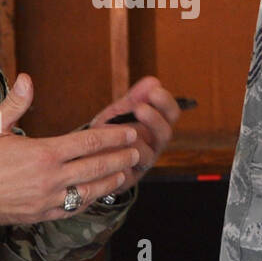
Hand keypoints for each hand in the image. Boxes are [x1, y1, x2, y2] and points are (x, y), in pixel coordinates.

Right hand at [0, 73, 139, 225]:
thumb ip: (15, 103)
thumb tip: (27, 78)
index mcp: (43, 153)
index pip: (87, 141)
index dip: (112, 136)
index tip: (127, 131)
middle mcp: (50, 178)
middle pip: (96, 167)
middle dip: (120, 158)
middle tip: (137, 150)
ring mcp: (47, 199)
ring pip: (89, 191)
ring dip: (110, 181)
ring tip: (125, 172)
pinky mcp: (41, 215)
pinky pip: (73, 208)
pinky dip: (89, 200)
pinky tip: (97, 194)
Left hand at [87, 76, 181, 193]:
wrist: (90, 157)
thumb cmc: (111, 131)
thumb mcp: (120, 111)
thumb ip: (135, 97)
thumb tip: (153, 81)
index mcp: (156, 126)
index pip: (171, 113)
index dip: (166, 102)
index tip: (154, 91)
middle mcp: (154, 145)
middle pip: (165, 134)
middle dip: (154, 119)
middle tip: (140, 108)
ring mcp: (143, 163)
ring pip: (147, 153)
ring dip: (134, 140)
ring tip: (119, 129)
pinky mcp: (128, 179)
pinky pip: (127, 171)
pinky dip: (118, 158)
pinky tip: (108, 148)